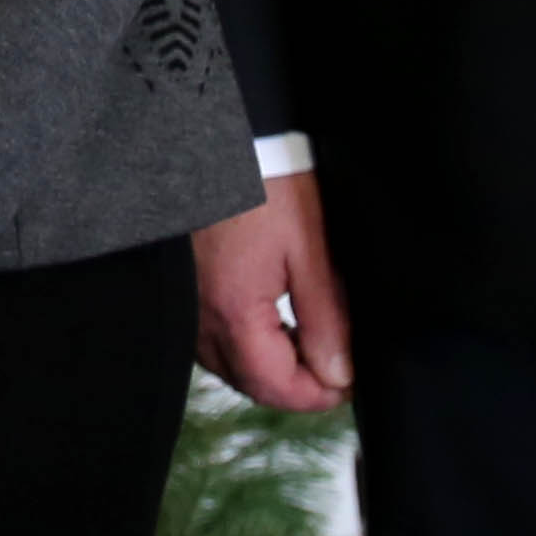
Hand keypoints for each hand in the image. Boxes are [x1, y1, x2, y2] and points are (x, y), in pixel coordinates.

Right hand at [191, 171, 354, 409]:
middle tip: (338, 363)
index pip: (277, 388)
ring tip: (310, 337)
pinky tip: (271, 319)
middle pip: (252, 384)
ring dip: (271, 365)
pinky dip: (247, 343)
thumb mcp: (309, 248)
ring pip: (232, 366)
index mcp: (234, 313)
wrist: (213, 140)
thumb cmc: (262, 182)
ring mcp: (188, 307)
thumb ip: (326, 317)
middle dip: (297, 384)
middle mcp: (202, 320)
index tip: (350, 380)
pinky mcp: (184, 291)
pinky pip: (215, 340)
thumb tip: (340, 373)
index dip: (320, 395)